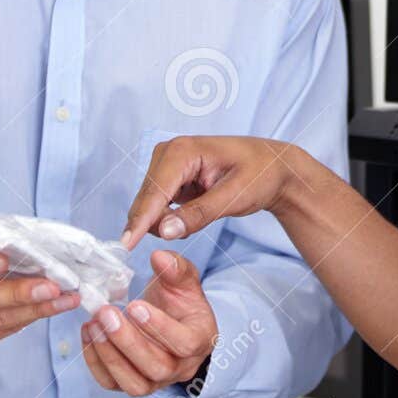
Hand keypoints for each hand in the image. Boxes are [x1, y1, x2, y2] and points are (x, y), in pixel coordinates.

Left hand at [81, 250, 217, 396]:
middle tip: (106, 313)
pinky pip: (112, 383)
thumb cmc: (179, 301)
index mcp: (199, 340)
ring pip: (134, 384)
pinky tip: (88, 333)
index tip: (135, 305)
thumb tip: (159, 257)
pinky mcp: (132, 383)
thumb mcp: (184, 280)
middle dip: (127, 341)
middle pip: (157, 367)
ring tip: (93, 324)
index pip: (184, 343)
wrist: (171, 320)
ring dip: (109, 355)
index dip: (159, 327)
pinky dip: (95, 361)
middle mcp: (180, 368)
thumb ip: (175, 268)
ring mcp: (156, 380)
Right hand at [120, 135, 306, 249]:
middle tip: (198, 222)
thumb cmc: (260, 174)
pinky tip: (194, 213)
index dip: (140, 221)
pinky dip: (169, 218)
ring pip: (148, 205)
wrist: (272, 166)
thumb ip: (199, 215)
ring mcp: (166, 165)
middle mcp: (167, 153)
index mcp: (182, 151)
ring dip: (166, 221)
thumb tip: (164, 231)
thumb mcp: (235, 197)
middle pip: (146, 200)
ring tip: (206, 212)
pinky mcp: (169, 178)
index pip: (153, 192)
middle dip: (157, 223)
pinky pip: (157, 206)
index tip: (124, 246)